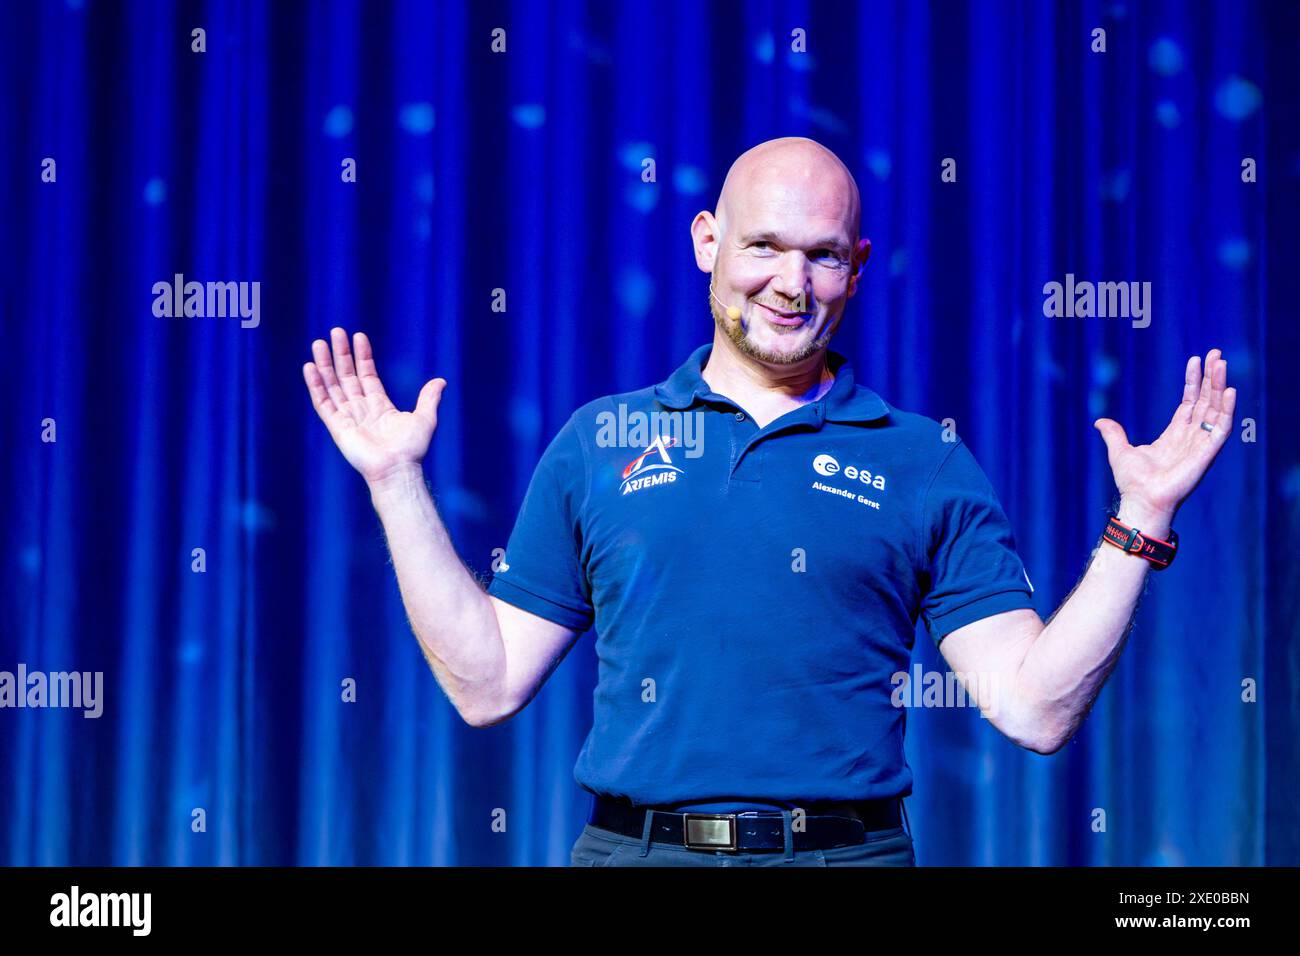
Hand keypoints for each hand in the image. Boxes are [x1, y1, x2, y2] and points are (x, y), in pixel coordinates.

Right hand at [302, 327, 446, 484]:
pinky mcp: (336, 426)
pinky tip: (310, 367)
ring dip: (325, 364)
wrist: (397, 469)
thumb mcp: (424, 418)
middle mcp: (361, 409)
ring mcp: (347, 417)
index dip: (362, 356)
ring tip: (318, 343)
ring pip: (332, 385)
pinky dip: (316, 385)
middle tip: (336, 331)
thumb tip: (441, 381)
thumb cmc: (412, 449)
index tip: (358, 336)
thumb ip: (429, 398)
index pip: (367, 374)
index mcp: (379, 405)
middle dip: (341, 354)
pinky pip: (322, 402)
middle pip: (347, 375)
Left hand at [1094, 348, 1235, 534]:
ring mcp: (1201, 444)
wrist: (1141, 500)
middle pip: (1206, 401)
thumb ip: (1114, 434)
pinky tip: (1229, 392)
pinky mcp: (1207, 453)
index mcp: (1174, 435)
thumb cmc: (1133, 482)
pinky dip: (1226, 411)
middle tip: (1216, 353)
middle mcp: (1191, 437)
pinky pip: (1220, 429)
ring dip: (1220, 387)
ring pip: (1215, 409)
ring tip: (1222, 364)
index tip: (1196, 361)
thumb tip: (1099, 421)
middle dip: (1211, 378)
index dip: (1193, 382)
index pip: (1189, 402)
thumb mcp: (1119, 451)